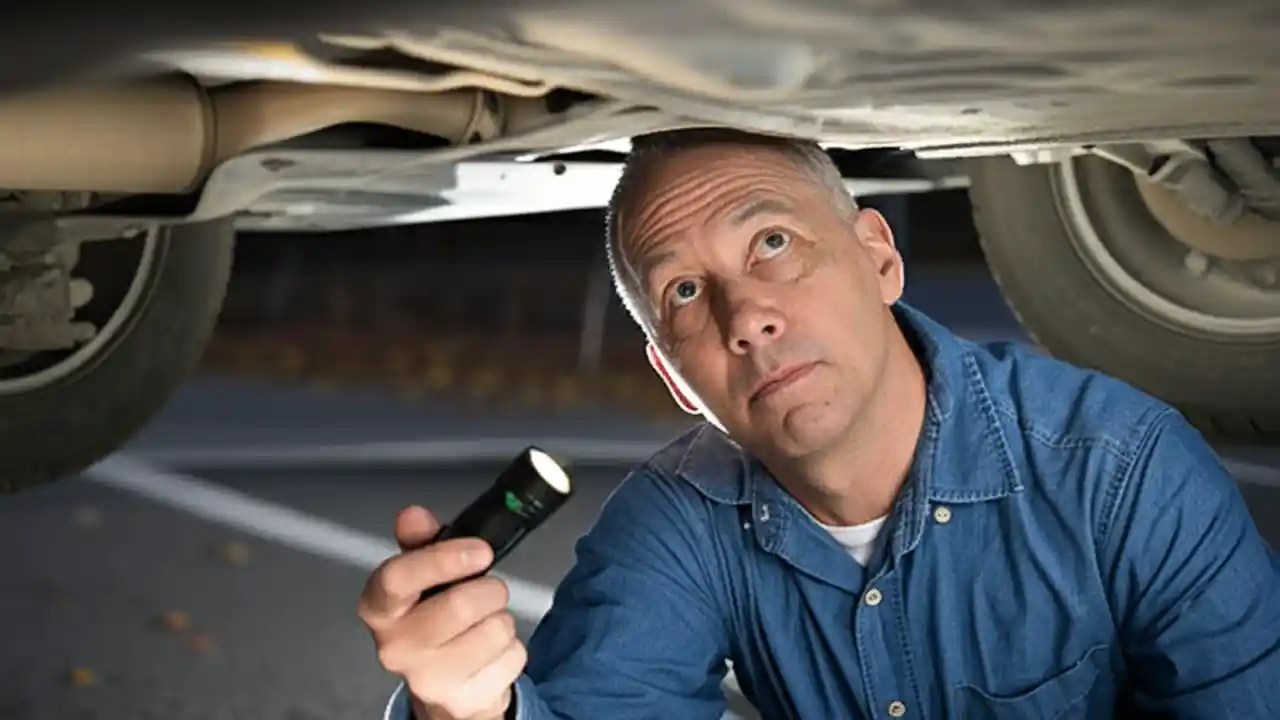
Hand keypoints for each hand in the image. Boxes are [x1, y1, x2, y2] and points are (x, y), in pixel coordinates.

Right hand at [359, 505, 524, 719]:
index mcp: (379, 608)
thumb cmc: (433, 620)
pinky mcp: (462, 701)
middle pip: (460, 604)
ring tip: (485, 624)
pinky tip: (492, 653)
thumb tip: (412, 515)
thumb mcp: (423, 577)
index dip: (443, 558)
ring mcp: (428, 680)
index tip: (480, 550)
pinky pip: (513, 658)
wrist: (443, 685)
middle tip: (488, 591)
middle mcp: (395, 647)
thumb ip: (420, 542)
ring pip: (494, 630)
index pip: (398, 578)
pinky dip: (513, 649)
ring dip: (503, 619)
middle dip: (490, 590)